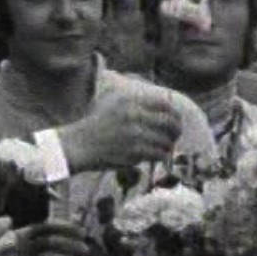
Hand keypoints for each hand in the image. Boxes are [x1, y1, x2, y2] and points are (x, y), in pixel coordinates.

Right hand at [15, 220, 89, 255]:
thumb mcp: (26, 240)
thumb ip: (47, 231)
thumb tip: (75, 218)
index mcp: (22, 234)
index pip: (47, 227)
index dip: (67, 228)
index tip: (83, 233)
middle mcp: (20, 247)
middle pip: (50, 242)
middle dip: (71, 245)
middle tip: (86, 250)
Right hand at [57, 86, 182, 171]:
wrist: (80, 144)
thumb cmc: (97, 123)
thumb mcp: (112, 101)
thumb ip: (135, 99)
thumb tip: (163, 101)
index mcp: (130, 100)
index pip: (165, 104)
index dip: (175, 113)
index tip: (176, 120)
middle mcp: (133, 115)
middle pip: (169, 122)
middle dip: (176, 131)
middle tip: (175, 136)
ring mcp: (134, 134)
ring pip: (166, 140)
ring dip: (168, 146)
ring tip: (165, 148)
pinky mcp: (134, 151)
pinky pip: (158, 154)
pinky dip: (161, 156)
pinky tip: (158, 156)